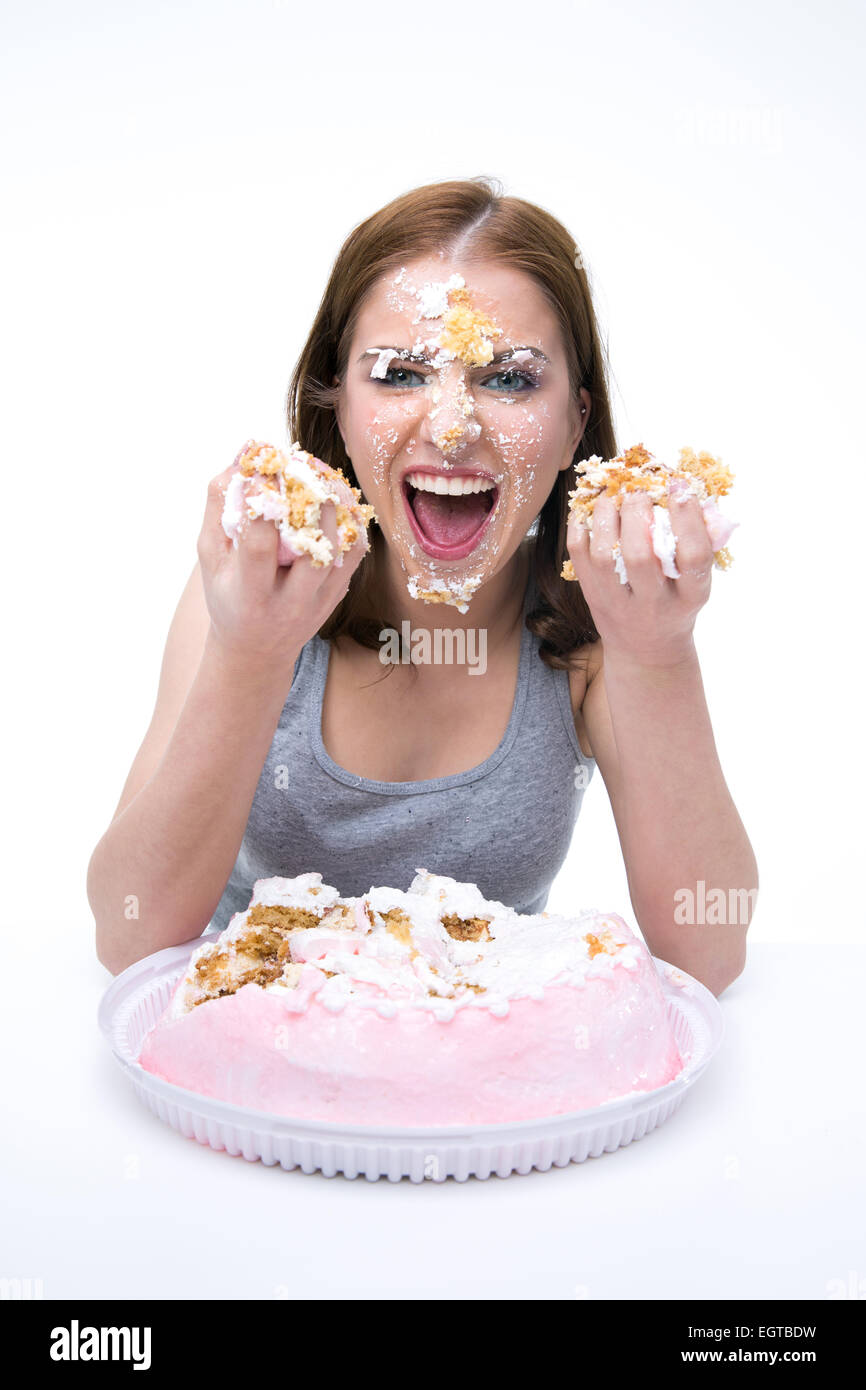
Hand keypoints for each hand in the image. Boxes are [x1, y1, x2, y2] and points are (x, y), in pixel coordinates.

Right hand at [196, 459, 368, 670]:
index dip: (261, 504)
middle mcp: (289, 602)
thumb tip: (242, 456)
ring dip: (337, 509)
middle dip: (310, 505)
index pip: (259, 547)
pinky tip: (339, 500)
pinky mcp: (338, 596)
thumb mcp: (211, 556)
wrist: (257, 649)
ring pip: (341, 552)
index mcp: (250, 594)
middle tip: (304, 466)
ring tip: (323, 476)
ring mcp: (319, 601)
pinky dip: (352, 524)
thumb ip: (220, 506)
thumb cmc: (227, 594)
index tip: (261, 467)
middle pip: (313, 553)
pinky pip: (355, 555)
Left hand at [566, 489, 714, 667]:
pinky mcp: (591, 596)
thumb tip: (694, 492)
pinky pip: (578, 556)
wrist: (646, 649)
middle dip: (638, 513)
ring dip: (606, 516)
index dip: (687, 519)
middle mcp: (652, 605)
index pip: (693, 557)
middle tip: (639, 489)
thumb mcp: (696, 582)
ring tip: (614, 494)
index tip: (680, 486)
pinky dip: (580, 526)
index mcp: (689, 598)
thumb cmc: (677, 602)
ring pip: (604, 555)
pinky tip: (591, 510)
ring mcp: (617, 603)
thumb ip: (701, 542)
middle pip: (639, 556)